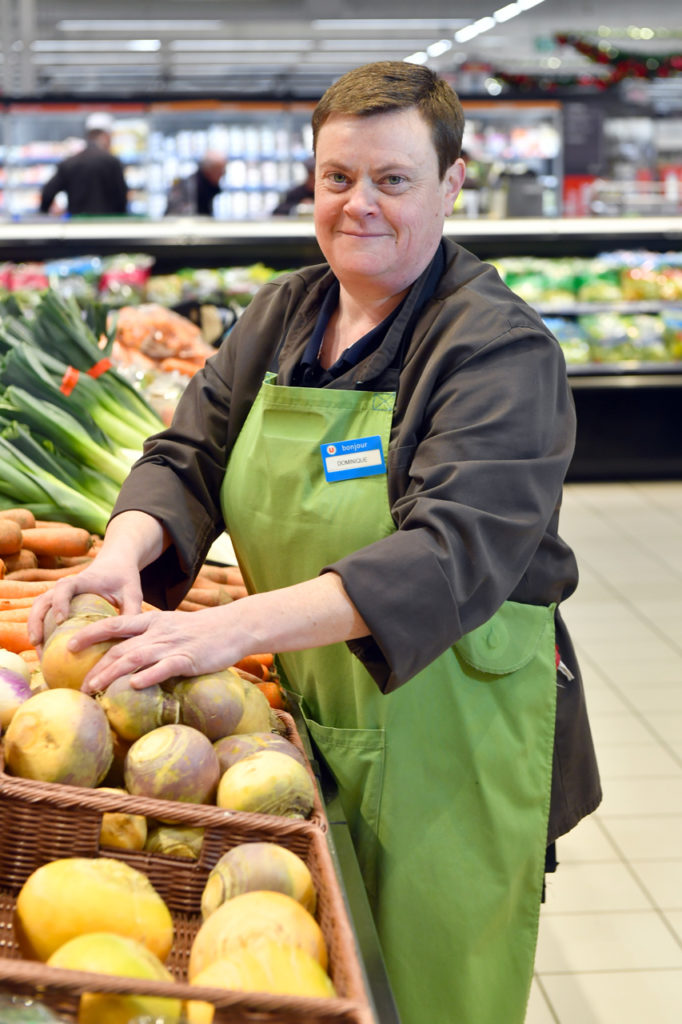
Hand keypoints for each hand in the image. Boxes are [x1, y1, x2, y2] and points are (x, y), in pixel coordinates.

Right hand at [27, 552, 142, 651]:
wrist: (115, 563)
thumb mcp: (133, 593)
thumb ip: (132, 612)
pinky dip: (40, 629)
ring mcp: (60, 593)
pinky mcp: (59, 601)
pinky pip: (44, 614)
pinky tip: (46, 650)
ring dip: (34, 627)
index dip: (60, 602)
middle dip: (36, 621)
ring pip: (39, 608)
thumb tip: (131, 640)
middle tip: (38, 643)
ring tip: (38, 651)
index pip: (65, 587)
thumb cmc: (124, 578)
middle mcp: (66, 585)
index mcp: (83, 580)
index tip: (61, 621)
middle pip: (42, 600)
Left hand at [73, 604, 242, 693]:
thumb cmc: (203, 631)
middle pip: (120, 647)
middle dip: (96, 665)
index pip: (114, 624)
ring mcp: (172, 645)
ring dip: (111, 673)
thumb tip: (129, 658)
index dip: (90, 633)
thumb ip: (151, 638)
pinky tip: (133, 686)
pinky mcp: (188, 659)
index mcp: (152, 621)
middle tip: (80, 684)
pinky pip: (164, 668)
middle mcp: (157, 631)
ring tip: (95, 688)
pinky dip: (147, 677)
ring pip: (135, 658)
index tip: (68, 645)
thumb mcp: (172, 627)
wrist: (234, 626)